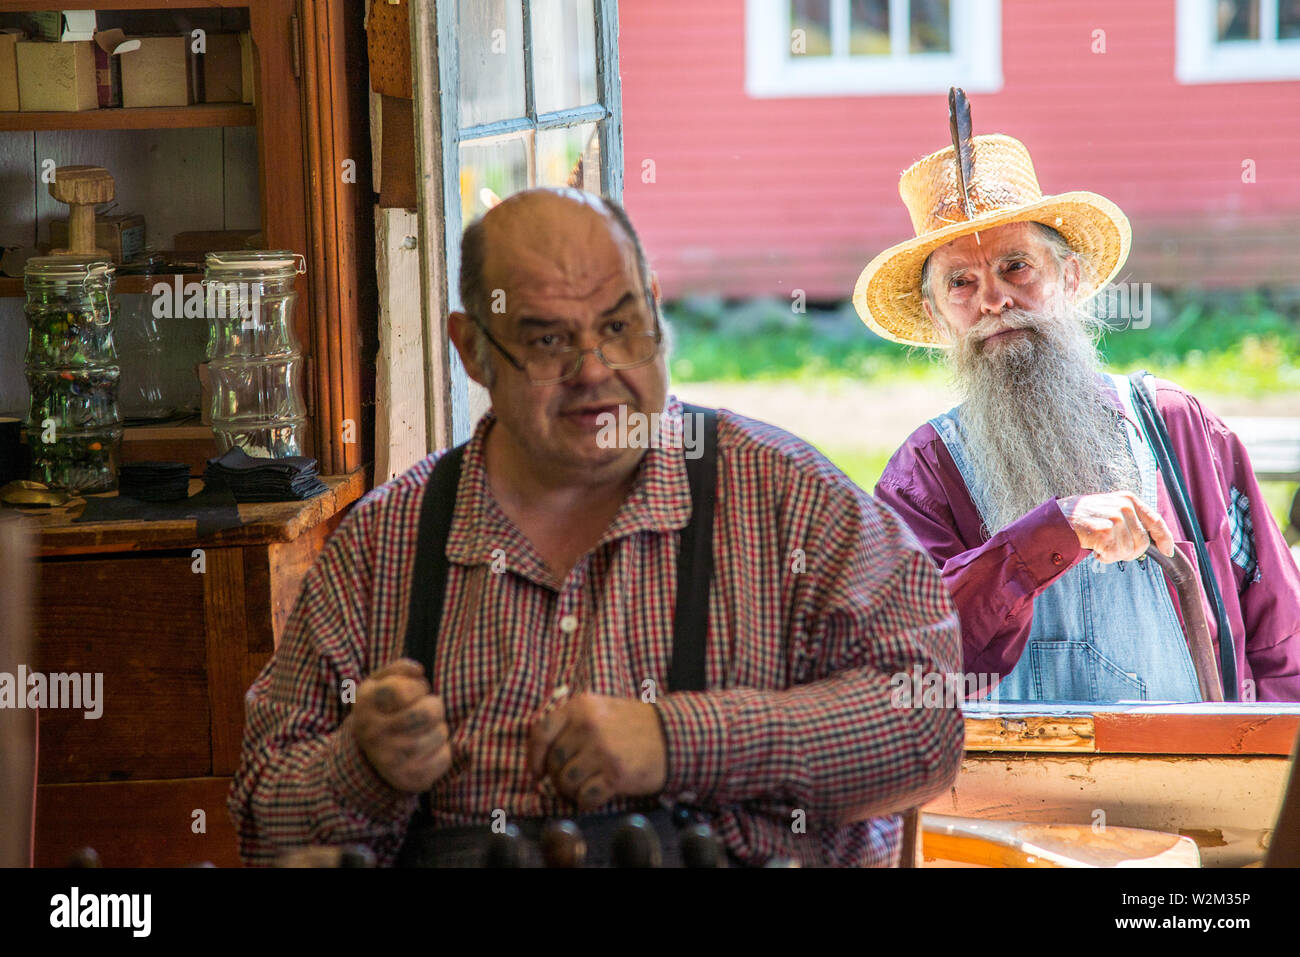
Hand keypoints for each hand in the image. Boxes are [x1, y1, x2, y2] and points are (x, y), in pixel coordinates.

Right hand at [348, 658, 452, 792]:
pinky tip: (427, 749)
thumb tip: (418, 671)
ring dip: (439, 728)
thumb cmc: (381, 711)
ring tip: (424, 730)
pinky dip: (442, 750)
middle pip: (429, 712)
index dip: (417, 687)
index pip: (401, 691)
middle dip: (434, 706)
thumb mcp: (379, 684)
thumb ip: (398, 669)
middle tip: (425, 710)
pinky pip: (445, 757)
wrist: (365, 759)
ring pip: (440, 733)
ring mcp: (392, 760)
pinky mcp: (410, 779)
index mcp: (365, 706)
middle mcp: (374, 735)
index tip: (415, 691)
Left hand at [525, 693, 667, 811]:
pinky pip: (585, 797)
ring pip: (566, 782)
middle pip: (553, 762)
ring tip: (587, 786)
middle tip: (573, 780)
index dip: (534, 756)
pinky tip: (599, 794)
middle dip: (558, 777)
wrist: (674, 737)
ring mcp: (602, 750)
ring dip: (572, 791)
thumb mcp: (600, 709)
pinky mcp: (616, 774)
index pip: (541, 731)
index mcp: (581, 706)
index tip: (537, 772)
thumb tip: (540, 756)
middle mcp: (588, 726)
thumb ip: (571, 723)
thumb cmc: (634, 726)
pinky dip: (588, 801)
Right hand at [1058, 491, 1174, 562]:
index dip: (1165, 539)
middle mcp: (1124, 507)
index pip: (1156, 521)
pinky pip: (1113, 555)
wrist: (1056, 519)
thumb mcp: (1111, 508)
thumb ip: (1132, 519)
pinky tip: (1093, 548)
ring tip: (1099, 544)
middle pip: (1143, 543)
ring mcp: (1115, 519)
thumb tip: (1155, 540)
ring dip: (1113, 554)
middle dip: (1129, 552)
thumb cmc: (1084, 517)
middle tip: (1111, 547)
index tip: (1168, 551)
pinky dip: (1103, 557)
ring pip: (1128, 551)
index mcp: (1129, 499)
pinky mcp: (1104, 532)